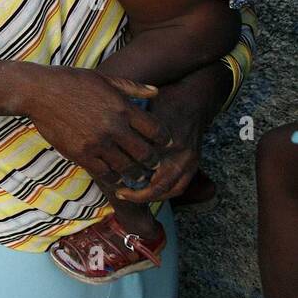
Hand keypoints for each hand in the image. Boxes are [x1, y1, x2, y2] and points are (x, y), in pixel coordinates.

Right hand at [23, 65, 165, 189]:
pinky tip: (116, 177)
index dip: (164, 140)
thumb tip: (157, 91)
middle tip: (152, 163)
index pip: (156, 130)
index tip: (163, 144)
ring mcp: (97, 142)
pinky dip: (114, 178)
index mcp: (122, 107)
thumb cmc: (70, 81)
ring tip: (137, 174)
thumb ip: (132, 87)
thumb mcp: (104, 78)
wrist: (38, 91)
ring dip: (135, 173)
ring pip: (127, 167)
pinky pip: (105, 173)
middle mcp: (113, 127)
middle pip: (145, 153)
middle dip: (152, 160)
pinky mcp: (80, 153)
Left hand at [115, 64, 221, 203]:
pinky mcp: (194, 164)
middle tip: (120, 193)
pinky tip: (148, 192)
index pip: (145, 166)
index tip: (111, 178)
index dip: (128, 174)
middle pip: (159, 185)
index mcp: (167, 140)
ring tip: (132, 196)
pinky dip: (164, 193)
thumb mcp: (143, 108)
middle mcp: (181, 154)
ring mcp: (191, 161)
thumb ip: (128, 125)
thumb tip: (102, 139)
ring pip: (171, 190)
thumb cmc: (163, 101)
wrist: (193, 99)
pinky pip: (180, 186)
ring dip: (152, 197)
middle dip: (139, 194)